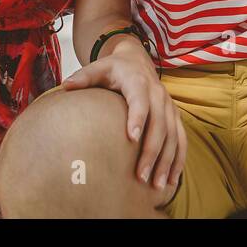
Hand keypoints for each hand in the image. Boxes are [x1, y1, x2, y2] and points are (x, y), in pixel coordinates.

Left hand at [61, 39, 185, 191]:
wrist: (137, 61)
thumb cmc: (114, 69)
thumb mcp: (99, 67)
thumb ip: (84, 77)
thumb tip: (66, 86)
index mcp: (138, 82)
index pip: (140, 101)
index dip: (137, 118)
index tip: (132, 138)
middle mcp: (158, 94)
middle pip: (159, 124)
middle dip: (151, 152)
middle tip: (141, 176)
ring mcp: (169, 106)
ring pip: (173, 135)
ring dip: (167, 161)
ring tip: (157, 185)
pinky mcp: (174, 116)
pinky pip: (181, 139)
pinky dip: (178, 159)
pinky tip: (172, 180)